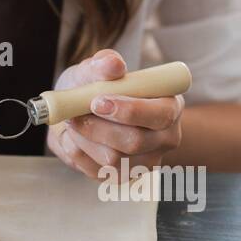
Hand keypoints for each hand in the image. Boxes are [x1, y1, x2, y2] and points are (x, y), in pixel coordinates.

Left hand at [47, 49, 183, 179]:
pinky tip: (73, 138)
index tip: (97, 102)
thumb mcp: (95, 69)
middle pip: (136, 141)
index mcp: (169, 105)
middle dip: (98, 128)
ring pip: (114, 159)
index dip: (129, 110)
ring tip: (71, 122)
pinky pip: (98, 172)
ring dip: (84, 140)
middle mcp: (165, 137)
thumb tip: (113, 64)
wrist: (79, 112)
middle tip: (73, 114)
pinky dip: (78, 153)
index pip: (161, 114)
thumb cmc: (95, 88)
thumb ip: (103, 63)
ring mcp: (146, 160)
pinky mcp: (124, 177)